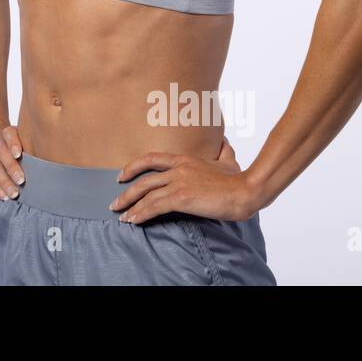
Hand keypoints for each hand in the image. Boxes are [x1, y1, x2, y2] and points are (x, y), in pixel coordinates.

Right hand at [0, 124, 25, 200]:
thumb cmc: (9, 144)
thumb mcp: (18, 138)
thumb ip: (28, 147)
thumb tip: (47, 166)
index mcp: (6, 132)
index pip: (9, 135)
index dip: (13, 144)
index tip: (18, 154)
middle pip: (1, 152)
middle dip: (11, 167)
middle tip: (21, 180)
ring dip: (4, 182)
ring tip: (14, 193)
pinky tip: (4, 195)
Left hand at [108, 137, 257, 224]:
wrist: (245, 190)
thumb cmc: (238, 178)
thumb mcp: (228, 158)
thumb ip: (222, 149)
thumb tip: (223, 140)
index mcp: (184, 158)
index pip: (151, 158)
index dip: (133, 166)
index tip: (121, 175)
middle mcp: (177, 168)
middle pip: (143, 179)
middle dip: (126, 192)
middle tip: (116, 202)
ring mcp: (178, 182)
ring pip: (146, 194)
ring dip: (130, 206)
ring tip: (121, 216)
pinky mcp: (181, 198)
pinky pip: (154, 206)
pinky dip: (141, 214)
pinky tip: (133, 221)